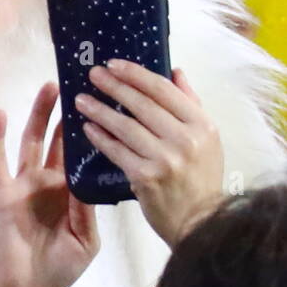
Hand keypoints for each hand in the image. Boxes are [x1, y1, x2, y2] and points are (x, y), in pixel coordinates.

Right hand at [0, 84, 97, 286]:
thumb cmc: (58, 269)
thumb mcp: (86, 241)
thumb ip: (88, 210)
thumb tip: (89, 181)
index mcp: (72, 192)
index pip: (84, 153)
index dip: (94, 129)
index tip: (108, 104)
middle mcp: (49, 181)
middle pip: (59, 138)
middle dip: (69, 110)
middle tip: (82, 81)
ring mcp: (24, 183)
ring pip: (31, 140)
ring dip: (39, 114)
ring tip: (50, 87)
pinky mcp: (2, 191)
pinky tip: (1, 114)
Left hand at [77, 61, 223, 246]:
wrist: (200, 222)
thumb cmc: (200, 178)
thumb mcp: (207, 139)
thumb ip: (190, 104)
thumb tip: (174, 71)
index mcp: (202, 125)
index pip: (164, 90)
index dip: (136, 74)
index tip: (114, 64)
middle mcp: (186, 139)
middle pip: (142, 105)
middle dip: (114, 86)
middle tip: (92, 74)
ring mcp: (166, 159)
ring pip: (125, 126)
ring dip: (100, 110)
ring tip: (80, 100)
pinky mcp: (146, 177)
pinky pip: (116, 150)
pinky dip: (100, 137)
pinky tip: (87, 127)